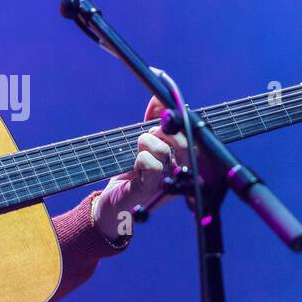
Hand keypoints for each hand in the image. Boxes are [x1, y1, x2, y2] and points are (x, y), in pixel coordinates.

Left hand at [92, 95, 224, 240]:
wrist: (111, 203)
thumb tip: (158, 97)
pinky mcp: (150, 190)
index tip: (170, 110)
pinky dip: (141, 159)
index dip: (180, 120)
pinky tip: (136, 166)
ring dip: (146, 143)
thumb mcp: (142, 145)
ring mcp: (167, 183)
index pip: (191, 136)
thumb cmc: (129, 173)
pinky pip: (152, 165)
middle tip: (148, 134)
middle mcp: (180, 173)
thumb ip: (152, 121)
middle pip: (184, 141)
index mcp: (182, 160)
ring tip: (138, 151)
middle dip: (163, 130)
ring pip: (164, 150)